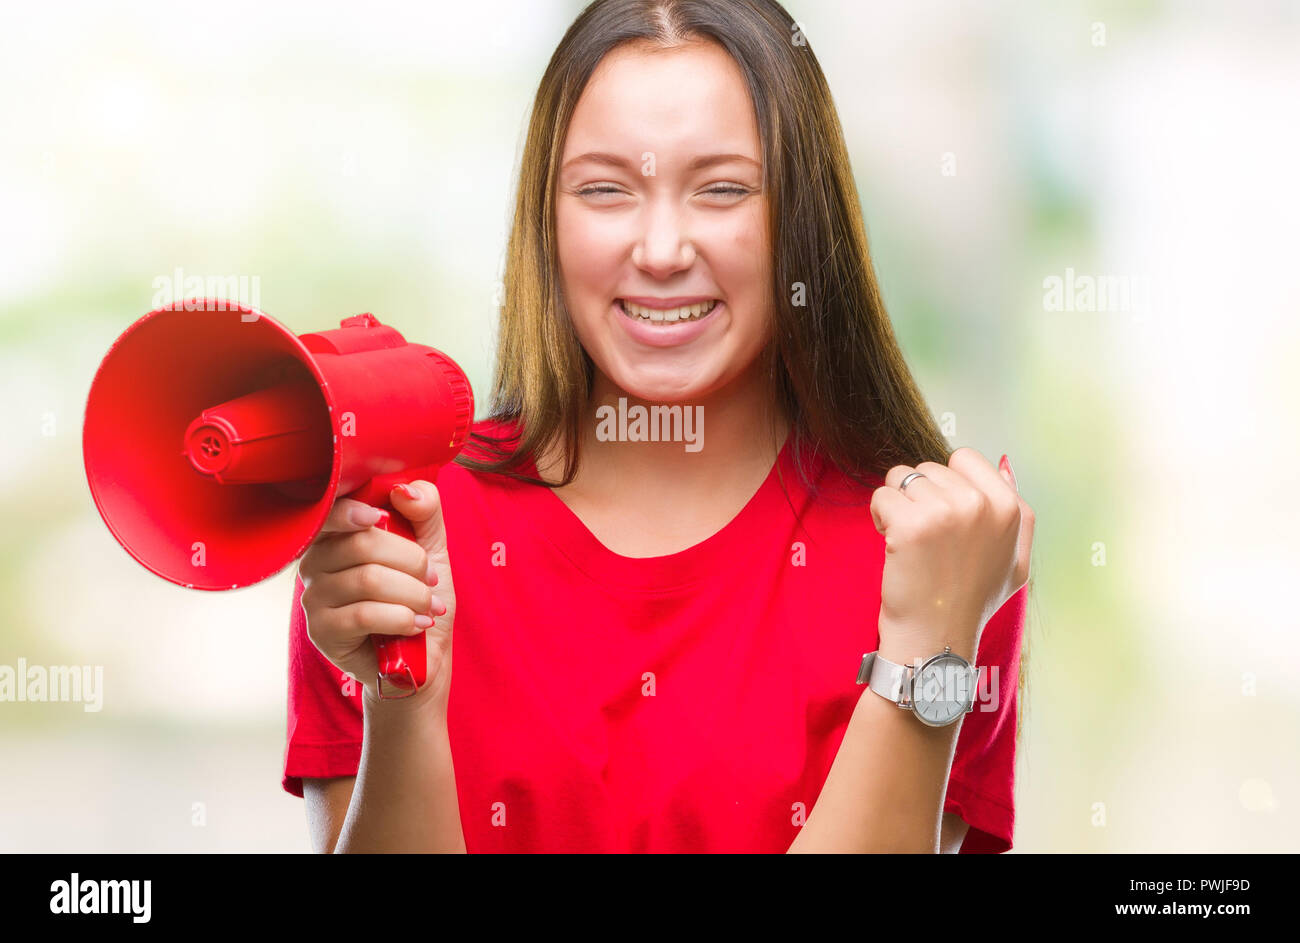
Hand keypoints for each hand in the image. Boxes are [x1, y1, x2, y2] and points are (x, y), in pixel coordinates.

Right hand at [298, 480, 455, 712]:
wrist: (422, 658)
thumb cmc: (420, 598)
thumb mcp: (432, 548)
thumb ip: (424, 512)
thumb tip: (405, 490)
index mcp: (336, 536)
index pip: (330, 511)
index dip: (352, 510)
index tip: (380, 517)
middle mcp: (315, 562)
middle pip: (361, 544)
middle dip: (411, 561)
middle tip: (432, 581)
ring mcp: (313, 598)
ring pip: (367, 579)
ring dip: (413, 593)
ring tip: (430, 607)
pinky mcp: (322, 632)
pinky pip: (364, 614)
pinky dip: (402, 617)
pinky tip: (417, 624)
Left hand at [869, 449, 1033, 659]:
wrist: (937, 638)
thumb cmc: (972, 602)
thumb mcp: (1016, 561)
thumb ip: (1018, 513)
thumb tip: (1004, 463)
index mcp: (1010, 509)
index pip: (965, 458)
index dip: (947, 484)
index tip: (944, 515)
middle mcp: (981, 505)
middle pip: (930, 468)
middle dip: (920, 495)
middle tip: (926, 537)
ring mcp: (945, 513)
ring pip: (902, 477)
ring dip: (897, 504)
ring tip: (909, 540)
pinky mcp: (910, 525)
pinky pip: (882, 495)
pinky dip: (879, 516)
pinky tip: (892, 544)